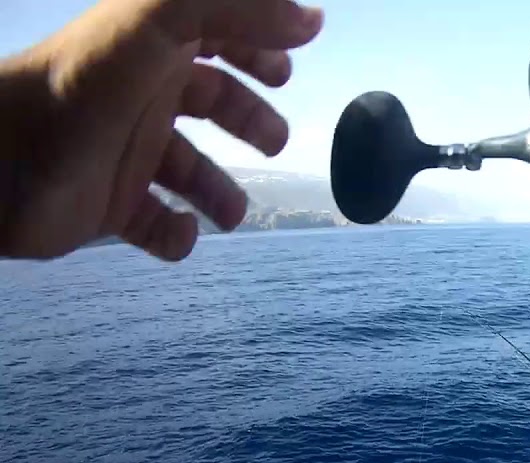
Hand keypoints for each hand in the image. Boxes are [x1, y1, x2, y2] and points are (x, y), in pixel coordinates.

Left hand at [0, 0, 323, 260]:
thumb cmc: (79, 85)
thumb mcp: (162, 21)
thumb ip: (237, 8)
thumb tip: (312, 20)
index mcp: (155, 50)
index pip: (217, 34)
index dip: (256, 45)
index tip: (286, 72)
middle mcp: (142, 96)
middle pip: (211, 101)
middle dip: (251, 121)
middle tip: (275, 144)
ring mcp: (124, 151)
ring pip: (189, 170)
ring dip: (221, 193)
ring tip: (232, 214)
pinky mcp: (108, 205)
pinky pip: (154, 224)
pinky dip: (177, 234)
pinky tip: (183, 232)